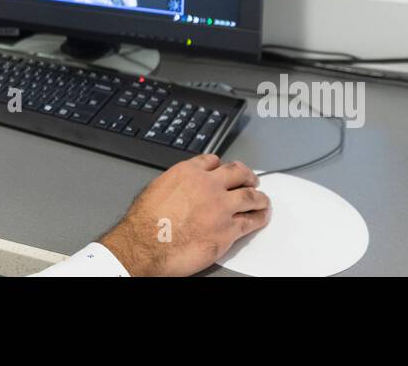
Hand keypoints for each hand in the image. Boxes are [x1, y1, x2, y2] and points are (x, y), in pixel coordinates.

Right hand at [99, 155, 269, 276]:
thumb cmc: (145, 223)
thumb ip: (175, 184)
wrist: (147, 246)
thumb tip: (181, 189)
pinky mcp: (228, 230)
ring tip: (263, 200)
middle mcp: (208, 185)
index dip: (221, 166)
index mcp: (188, 173)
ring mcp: (221, 207)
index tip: (225, 170)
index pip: (213, 161)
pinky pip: (251, 221)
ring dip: (259, 197)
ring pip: (250, 195)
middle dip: (247, 175)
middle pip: (237, 173)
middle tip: (252, 179)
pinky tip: (261, 218)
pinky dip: (259, 218)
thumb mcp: (156, 189)